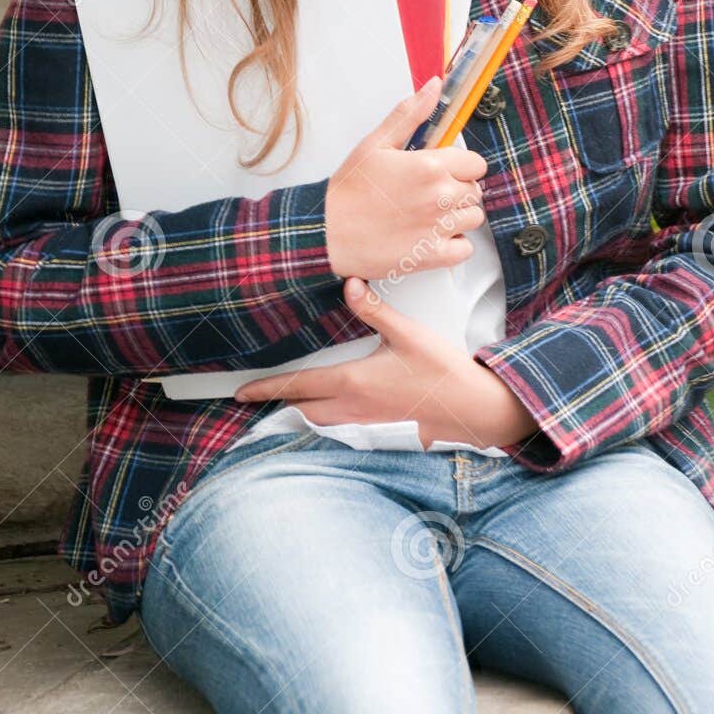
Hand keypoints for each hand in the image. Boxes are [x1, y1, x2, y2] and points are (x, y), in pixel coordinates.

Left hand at [233, 276, 538, 448]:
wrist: (472, 408)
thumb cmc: (442, 371)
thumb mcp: (407, 333)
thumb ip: (373, 310)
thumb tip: (348, 284)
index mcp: (352, 383)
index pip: (298, 386)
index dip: (266, 388)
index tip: (241, 391)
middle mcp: (353, 407)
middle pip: (302, 409)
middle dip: (279, 402)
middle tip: (257, 395)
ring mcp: (366, 422)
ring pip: (320, 421)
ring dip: (301, 411)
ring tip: (288, 400)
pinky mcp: (380, 428)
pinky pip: (340, 427)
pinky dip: (324, 420)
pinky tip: (328, 411)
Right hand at [324, 77, 488, 280]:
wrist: (327, 231)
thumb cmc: (348, 190)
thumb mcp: (376, 143)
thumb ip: (410, 114)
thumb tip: (435, 87)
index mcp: (430, 166)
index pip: (476, 164)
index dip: (461, 166)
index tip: (444, 170)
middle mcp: (440, 197)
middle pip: (475, 191)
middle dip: (457, 190)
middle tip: (428, 193)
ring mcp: (438, 228)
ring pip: (472, 219)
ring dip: (457, 217)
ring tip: (429, 215)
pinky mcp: (432, 256)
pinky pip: (464, 250)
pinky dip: (453, 245)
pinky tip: (431, 237)